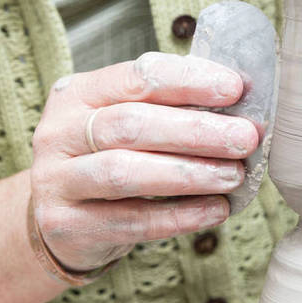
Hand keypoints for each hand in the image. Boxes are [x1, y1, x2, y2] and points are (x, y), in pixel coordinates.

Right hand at [28, 53, 258, 272]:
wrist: (63, 219)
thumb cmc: (111, 156)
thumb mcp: (128, 118)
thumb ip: (172, 105)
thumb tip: (240, 98)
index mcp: (79, 93)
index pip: (137, 77)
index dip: (188, 81)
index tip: (235, 89)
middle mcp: (59, 133)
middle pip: (131, 125)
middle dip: (196, 131)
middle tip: (245, 138)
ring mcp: (55, 181)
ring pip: (125, 172)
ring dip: (188, 174)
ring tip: (234, 175)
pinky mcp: (65, 225)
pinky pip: (130, 221)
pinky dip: (179, 216)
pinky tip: (215, 210)